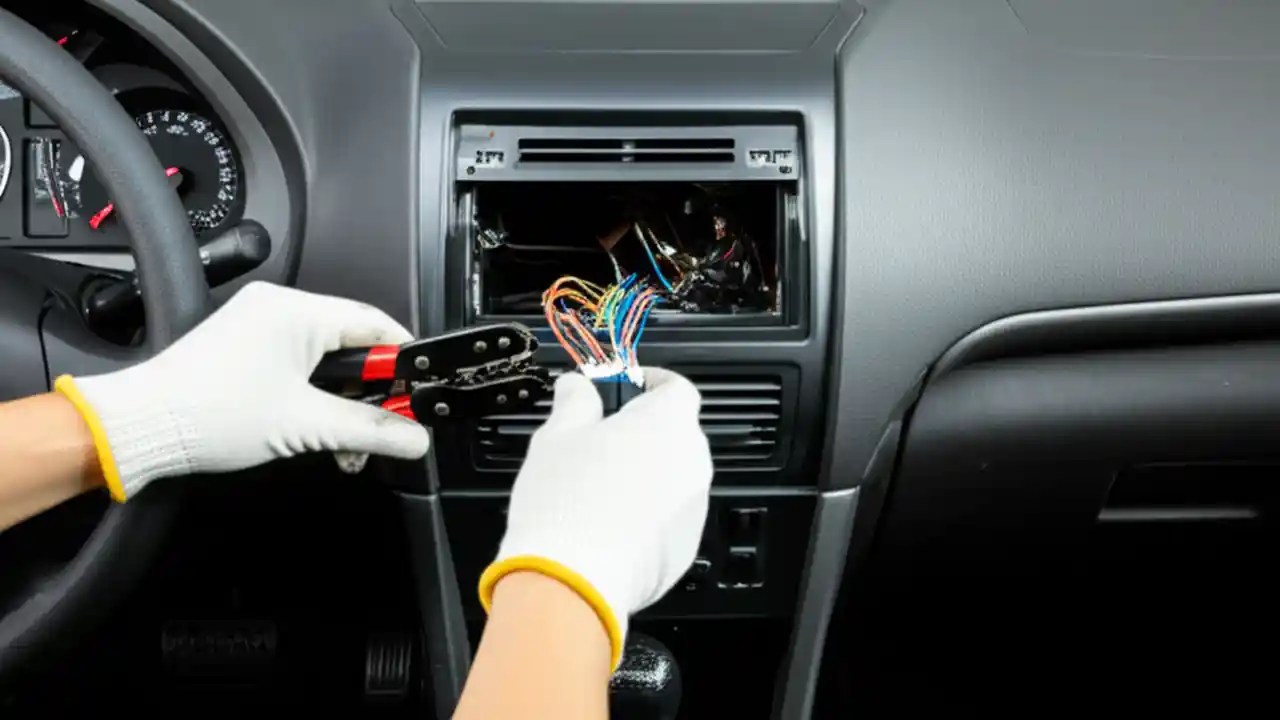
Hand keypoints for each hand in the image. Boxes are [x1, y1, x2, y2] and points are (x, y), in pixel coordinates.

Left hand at [56, 281, 429, 501]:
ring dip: (341, 405)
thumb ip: (371, 431)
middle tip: (382, 430)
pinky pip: (298, 365)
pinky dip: (313, 399)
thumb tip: (412, 436)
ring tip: (344, 445)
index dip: (403, 363)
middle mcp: (278, 309)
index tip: (416, 396)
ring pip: (326, 361)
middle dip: (370, 395)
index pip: (377, 325)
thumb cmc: (204, 413)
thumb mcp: (306, 427)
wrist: (141, 428)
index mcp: (297, 312)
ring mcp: (259, 327)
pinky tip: (315, 433)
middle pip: (353, 346)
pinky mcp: (245, 348)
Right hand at [479, 369, 712, 668]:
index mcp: (668, 423)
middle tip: (600, 438)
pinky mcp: (685, 549)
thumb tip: (578, 387)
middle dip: (643, 431)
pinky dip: (647, 514)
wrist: (573, 582)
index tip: (623, 388)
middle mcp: (692, 463)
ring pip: (674, 477)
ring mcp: (694, 509)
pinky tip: (609, 523)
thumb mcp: (557, 436)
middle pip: (676, 433)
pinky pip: (669, 518)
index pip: (676, 387)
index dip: (650, 383)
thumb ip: (575, 402)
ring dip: (647, 474)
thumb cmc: (565, 503)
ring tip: (599, 487)